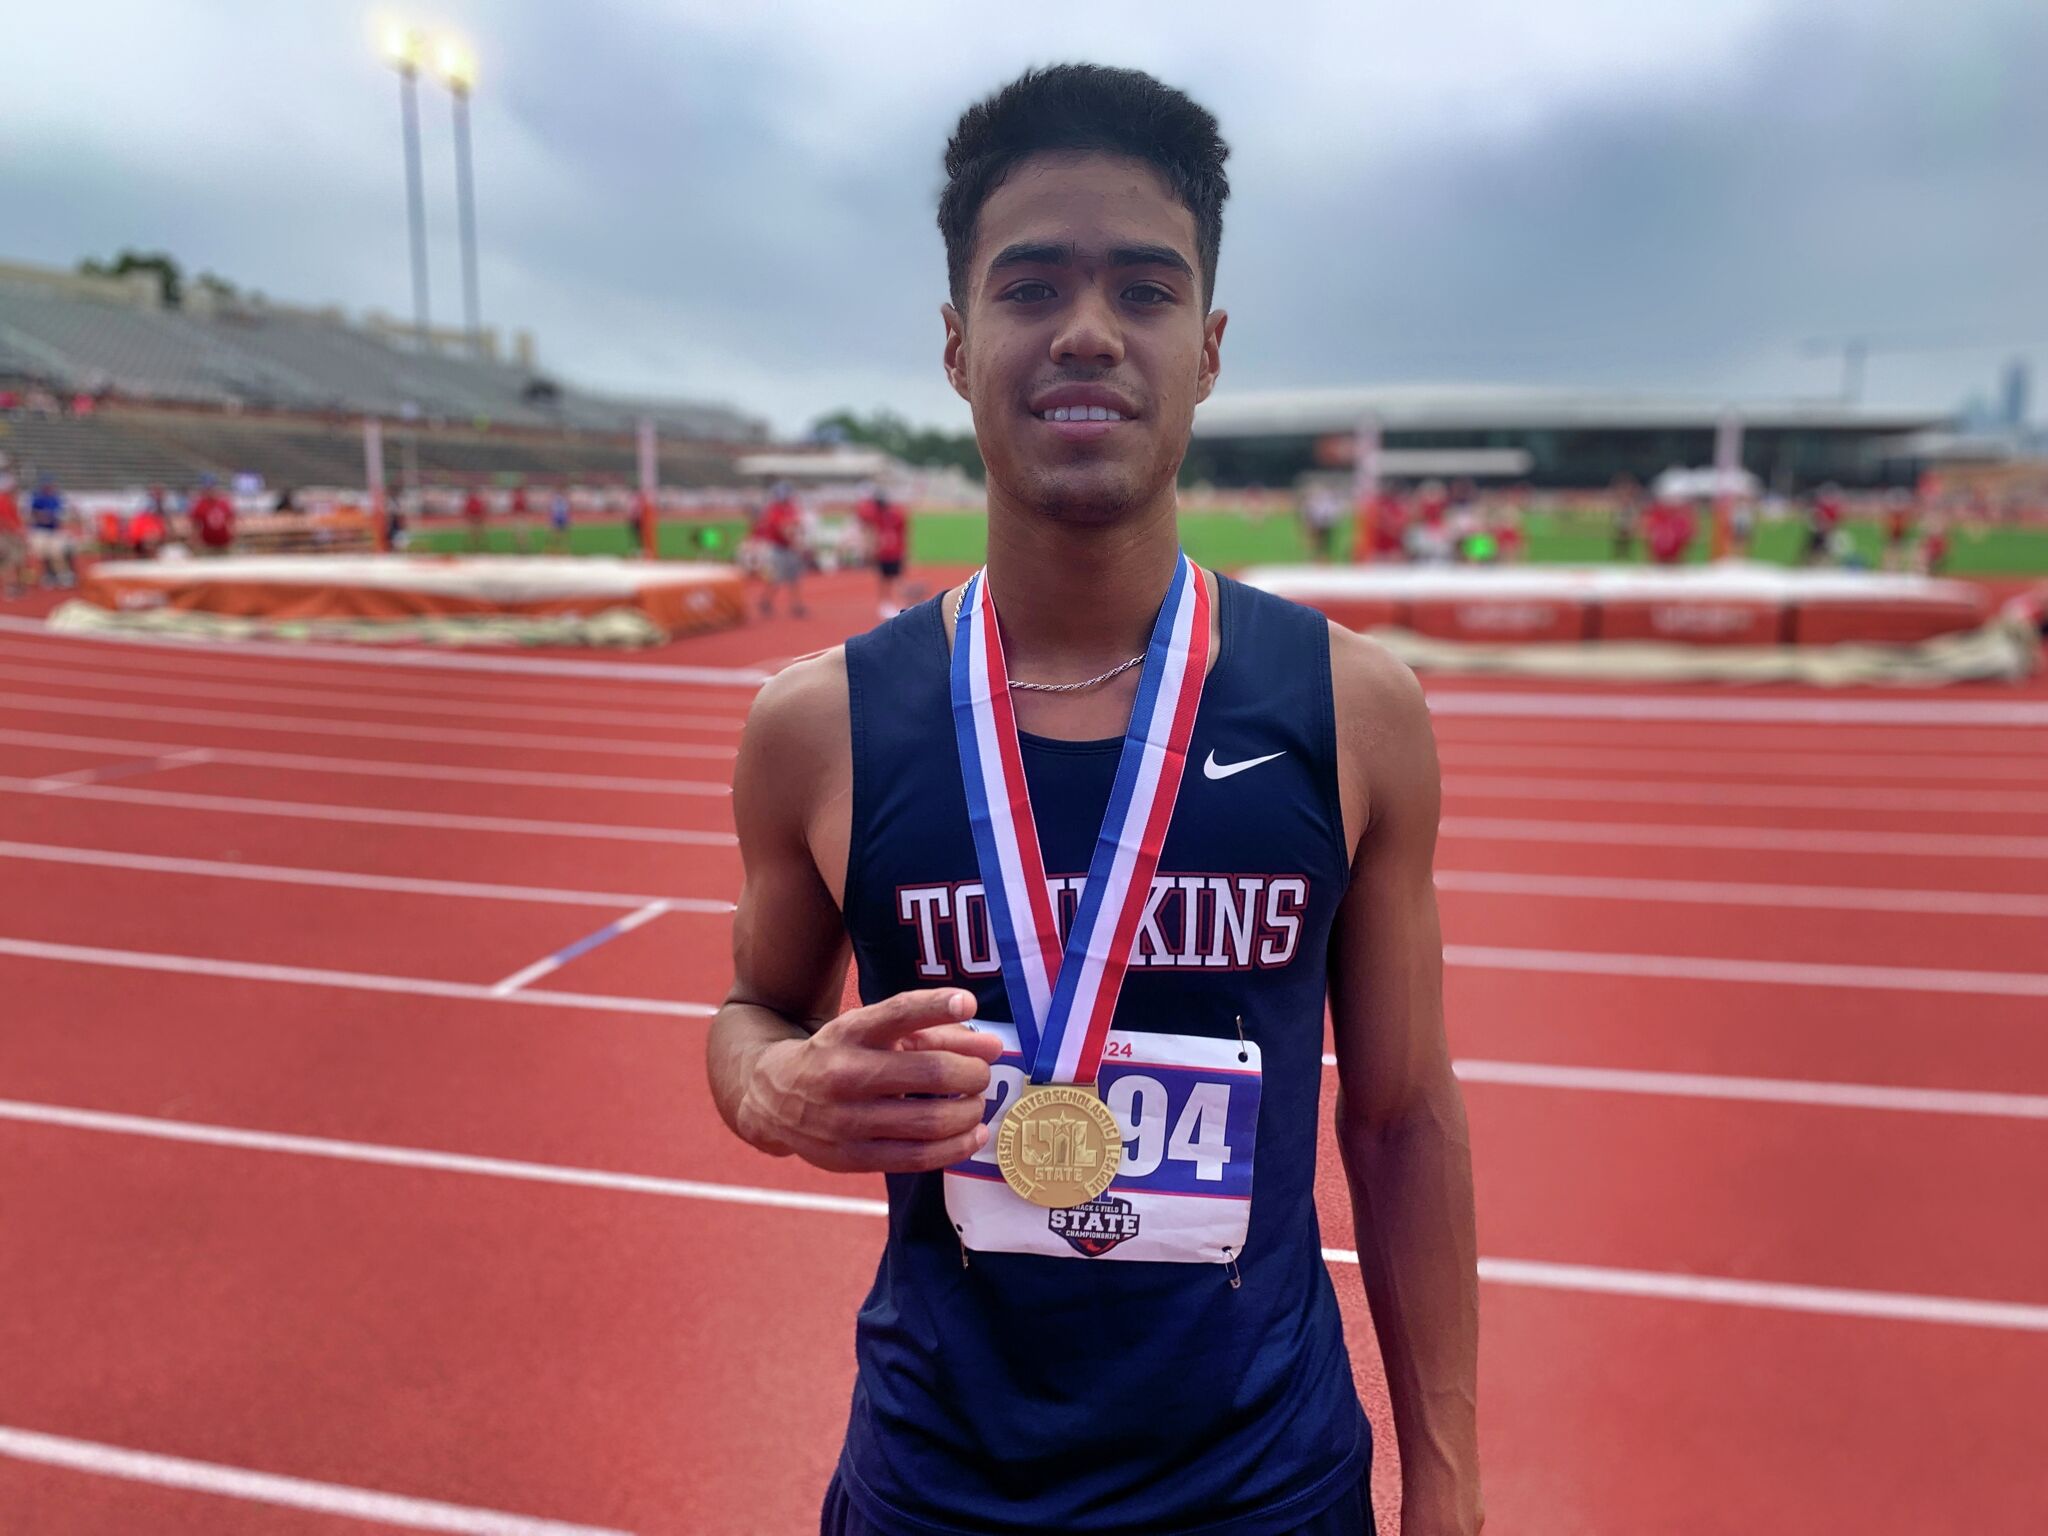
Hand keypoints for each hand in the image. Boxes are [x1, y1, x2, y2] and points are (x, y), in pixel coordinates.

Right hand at [740, 987, 1002, 1173]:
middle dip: (972, 1073)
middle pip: (930, 1072)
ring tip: (976, 1104)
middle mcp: (846, 1073)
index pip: (897, 1013)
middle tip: (981, 1074)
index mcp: (850, 1032)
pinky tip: (971, 1134)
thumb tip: (992, 1046)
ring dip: (969, 1111)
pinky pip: (918, 1157)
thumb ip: (934, 1033)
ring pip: (931, 1120)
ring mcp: (847, 1120)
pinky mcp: (852, 1157)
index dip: (935, 1006)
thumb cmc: (841, 1056)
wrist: (772, 1096)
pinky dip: (956, 1147)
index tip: (969, 1004)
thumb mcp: (874, 1032)